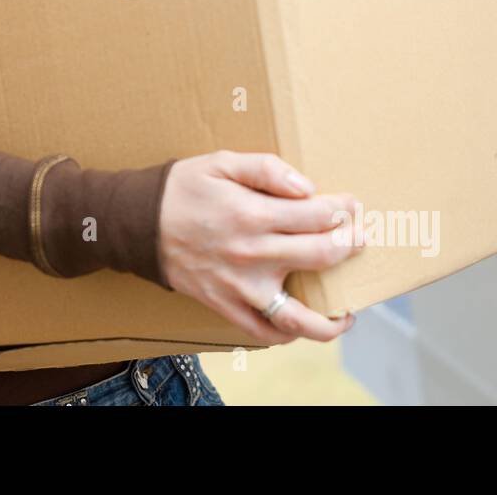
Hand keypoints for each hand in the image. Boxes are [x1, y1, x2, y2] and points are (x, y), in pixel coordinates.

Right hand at [157, 150, 363, 345]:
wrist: (136, 224)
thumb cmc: (182, 188)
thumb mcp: (222, 162)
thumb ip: (268, 170)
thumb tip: (307, 188)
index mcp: (253, 214)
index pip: (317, 215)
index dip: (343, 210)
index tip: (351, 206)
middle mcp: (252, 255)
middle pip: (321, 256)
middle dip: (350, 244)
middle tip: (360, 238)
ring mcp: (240, 287)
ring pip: (299, 316)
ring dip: (332, 317)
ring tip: (348, 311)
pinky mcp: (225, 306)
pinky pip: (264, 332)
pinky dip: (288, 335)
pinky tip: (304, 325)